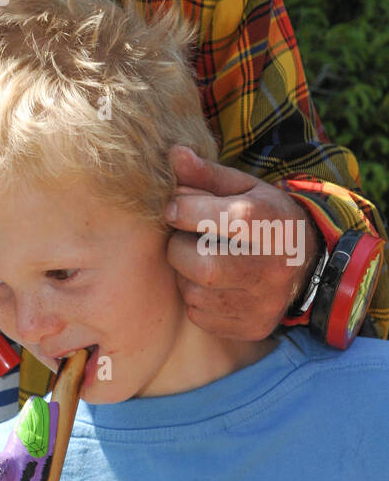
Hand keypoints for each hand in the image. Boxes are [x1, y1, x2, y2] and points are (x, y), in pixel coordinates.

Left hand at [164, 146, 320, 341]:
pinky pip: (200, 315)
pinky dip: (194, 298)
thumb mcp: (244, 188)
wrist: (308, 264)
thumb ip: (206, 173)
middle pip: (201, 263)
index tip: (174, 208)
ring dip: (183, 274)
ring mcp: (263, 302)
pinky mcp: (252, 327)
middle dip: (178, 248)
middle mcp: (271, 266)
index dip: (183, 210)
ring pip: (195, 292)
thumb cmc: (266, 217)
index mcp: (270, 222)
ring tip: (197, 258)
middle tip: (182, 238)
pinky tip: (210, 283)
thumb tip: (173, 154)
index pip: (216, 218)